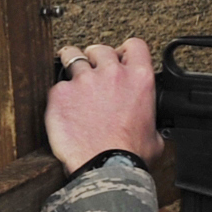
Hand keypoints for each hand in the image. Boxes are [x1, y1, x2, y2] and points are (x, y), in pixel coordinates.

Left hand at [48, 41, 159, 173]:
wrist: (105, 166)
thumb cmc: (130, 153)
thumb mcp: (155, 130)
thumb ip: (150, 116)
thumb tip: (148, 123)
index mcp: (140, 79)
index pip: (135, 45)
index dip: (125, 50)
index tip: (119, 57)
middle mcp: (113, 74)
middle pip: (100, 49)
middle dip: (95, 57)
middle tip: (92, 70)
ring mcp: (84, 81)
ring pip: (72, 56)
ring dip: (71, 64)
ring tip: (70, 76)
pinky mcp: (60, 94)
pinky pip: (57, 85)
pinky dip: (59, 94)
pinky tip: (62, 106)